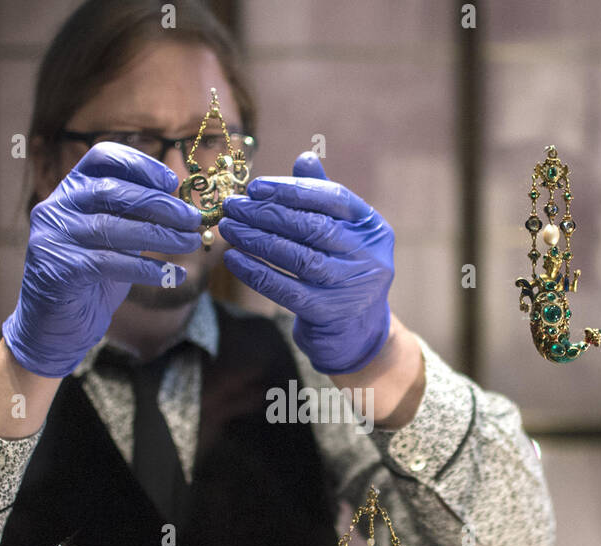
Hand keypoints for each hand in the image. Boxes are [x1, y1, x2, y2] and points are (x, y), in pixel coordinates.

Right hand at [2, 142, 203, 377]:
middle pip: (113, 192)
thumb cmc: (91, 279)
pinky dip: (148, 269)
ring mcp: (54, 237)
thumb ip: (135, 217)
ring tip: (190, 243)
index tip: (172, 182)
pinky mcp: (59, 268)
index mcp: (70, 190)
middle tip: (192, 219)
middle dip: (160, 204)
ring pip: (114, 227)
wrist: (55, 326)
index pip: (102, 158)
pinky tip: (173, 275)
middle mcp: (56, 207)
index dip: (139, 165)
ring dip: (160, 235)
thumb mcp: (115, 239)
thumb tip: (182, 205)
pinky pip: (111, 263)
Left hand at [219, 153, 392, 374]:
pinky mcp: (328, 313)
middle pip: (312, 226)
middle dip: (266, 213)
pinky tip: (234, 260)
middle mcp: (368, 255)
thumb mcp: (343, 235)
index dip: (292, 190)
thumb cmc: (343, 272)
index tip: (254, 187)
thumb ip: (324, 199)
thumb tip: (305, 157)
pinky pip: (285, 289)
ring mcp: (350, 287)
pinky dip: (256, 273)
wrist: (357, 333)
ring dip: (256, 240)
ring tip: (228, 228)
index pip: (332, 198)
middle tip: (232, 206)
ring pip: (297, 257)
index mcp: (372, 227)